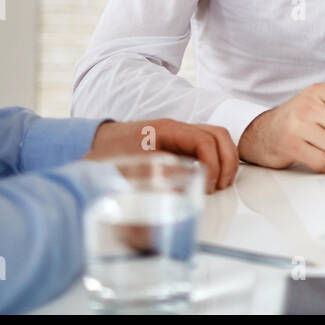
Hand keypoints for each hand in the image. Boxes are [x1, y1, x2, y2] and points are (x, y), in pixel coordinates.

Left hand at [85, 119, 237, 193]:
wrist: (97, 145)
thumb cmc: (107, 154)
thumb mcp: (124, 168)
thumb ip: (149, 179)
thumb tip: (175, 194)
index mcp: (165, 130)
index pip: (202, 140)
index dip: (213, 163)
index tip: (208, 187)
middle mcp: (177, 129)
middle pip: (217, 134)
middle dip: (227, 161)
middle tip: (221, 186)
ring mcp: (180, 134)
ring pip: (216, 138)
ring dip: (225, 159)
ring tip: (220, 185)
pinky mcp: (180, 143)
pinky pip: (208, 146)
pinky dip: (217, 160)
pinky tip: (210, 180)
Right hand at [239, 83, 324, 171]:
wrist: (262, 133)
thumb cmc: (297, 119)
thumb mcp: (317, 102)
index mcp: (317, 91)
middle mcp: (307, 106)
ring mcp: (298, 126)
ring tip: (320, 146)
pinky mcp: (291, 146)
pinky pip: (323, 162)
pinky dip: (323, 164)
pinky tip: (313, 156)